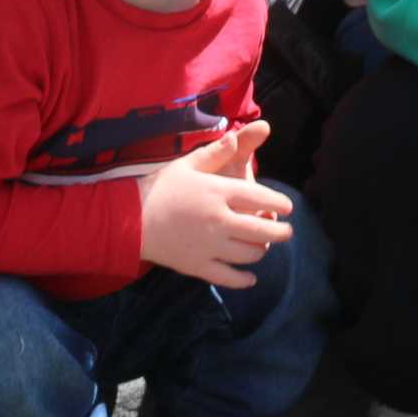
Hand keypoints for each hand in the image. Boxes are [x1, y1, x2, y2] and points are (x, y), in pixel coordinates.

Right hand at [136, 121, 293, 286]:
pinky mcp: (199, 266)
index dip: (279, 204)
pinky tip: (250, 277)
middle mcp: (220, 220)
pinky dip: (244, 279)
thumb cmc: (159, 187)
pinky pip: (229, 277)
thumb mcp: (187, 165)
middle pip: (262, 230)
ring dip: (262, 251)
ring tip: (264, 246)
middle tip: (287, 231)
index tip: (288, 207)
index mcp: (219, 192)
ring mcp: (210, 246)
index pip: (260, 199)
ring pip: (249, 254)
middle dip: (281, 232)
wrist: (129, 220)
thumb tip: (236, 137)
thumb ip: (214, 153)